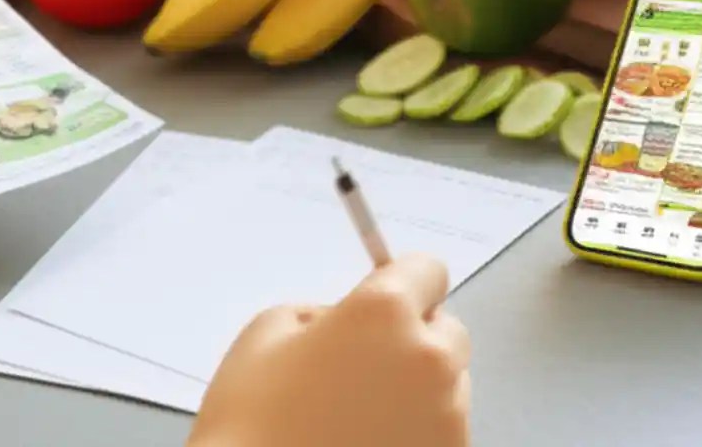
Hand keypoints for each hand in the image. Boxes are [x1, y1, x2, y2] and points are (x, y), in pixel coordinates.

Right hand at [187, 254, 470, 446]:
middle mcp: (428, 359)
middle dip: (413, 338)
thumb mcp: (268, 332)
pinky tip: (368, 437)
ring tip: (359, 412)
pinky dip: (417, 428)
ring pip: (449, 383)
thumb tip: (346, 321)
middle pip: (446, 329)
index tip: (389, 294)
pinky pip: (444, 428)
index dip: (403, 281)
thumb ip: (323, 312)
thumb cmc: (252, 421)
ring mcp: (447, 416)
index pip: (428, 271)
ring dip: (417, 387)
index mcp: (383, 313)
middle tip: (364, 361)